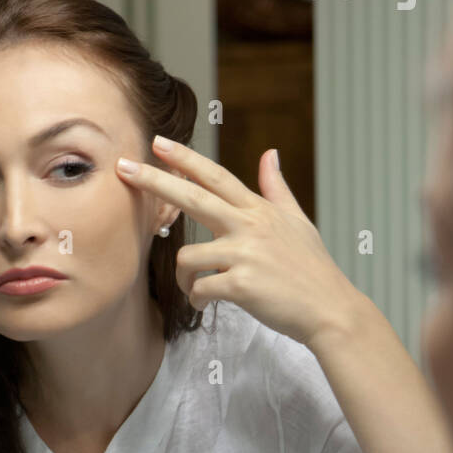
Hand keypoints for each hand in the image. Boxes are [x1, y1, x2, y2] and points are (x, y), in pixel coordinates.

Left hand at [116, 138, 365, 346]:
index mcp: (258, 210)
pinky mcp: (240, 285)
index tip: (159, 144)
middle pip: (193, 197)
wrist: (329, 309)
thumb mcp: (298, 221)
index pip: (216, 176)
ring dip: (183, 278)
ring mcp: (244, 254)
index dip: (185, 159)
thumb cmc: (312, 269)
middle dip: (154, 181)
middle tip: (123, 168)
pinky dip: (196, 300)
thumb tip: (270, 154)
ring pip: (187, 258)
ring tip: (195, 289)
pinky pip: (199, 289)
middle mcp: (249, 226)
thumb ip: (277, 188)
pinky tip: (206, 305)